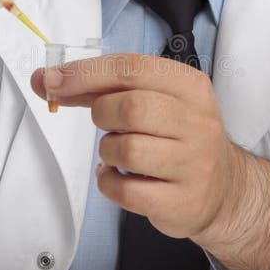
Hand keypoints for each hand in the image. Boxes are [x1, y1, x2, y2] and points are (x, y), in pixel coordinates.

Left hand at [31, 53, 269, 269]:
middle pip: (130, 107)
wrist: (223, 190)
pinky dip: (108, 182)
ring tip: (118, 153)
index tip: (51, 80)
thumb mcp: (153, 101)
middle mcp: (197, 122)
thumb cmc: (177, 138)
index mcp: (190, 86)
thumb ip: (100, 89)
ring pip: (126, 150)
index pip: (132, 68)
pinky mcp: (183, 200)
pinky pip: (126, 190)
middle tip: (105, 124)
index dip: (86, 73)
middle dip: (101, 115)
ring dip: (107, 151)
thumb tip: (46, 80)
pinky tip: (119, 177)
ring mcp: (194, 163)